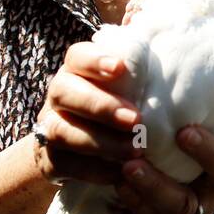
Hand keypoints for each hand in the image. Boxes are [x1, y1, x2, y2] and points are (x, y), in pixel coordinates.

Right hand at [33, 42, 143, 186]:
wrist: (73, 152)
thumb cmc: (112, 110)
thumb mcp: (124, 88)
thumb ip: (138, 71)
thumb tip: (163, 38)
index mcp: (76, 72)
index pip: (77, 56)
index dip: (96, 61)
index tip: (121, 69)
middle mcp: (58, 95)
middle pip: (66, 92)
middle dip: (101, 106)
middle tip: (136, 120)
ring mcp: (49, 126)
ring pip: (64, 131)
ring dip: (101, 142)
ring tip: (135, 151)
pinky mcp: (49, 159)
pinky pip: (65, 164)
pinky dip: (93, 170)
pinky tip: (119, 174)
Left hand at [115, 88, 213, 213]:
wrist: (181, 211)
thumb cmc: (183, 152)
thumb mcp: (196, 126)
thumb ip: (187, 98)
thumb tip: (155, 31)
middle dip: (208, 151)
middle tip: (183, 131)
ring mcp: (195, 209)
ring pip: (182, 203)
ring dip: (156, 184)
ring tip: (130, 166)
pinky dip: (134, 202)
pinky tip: (117, 185)